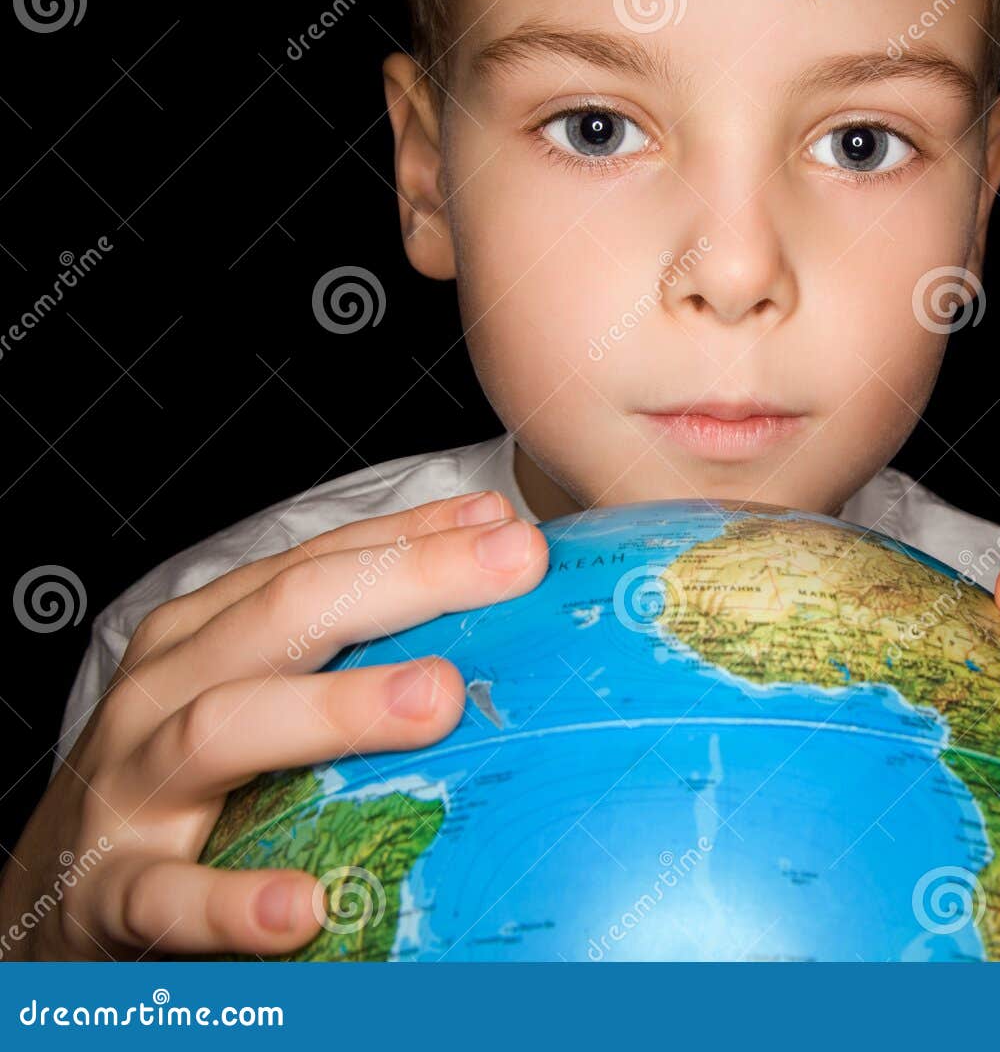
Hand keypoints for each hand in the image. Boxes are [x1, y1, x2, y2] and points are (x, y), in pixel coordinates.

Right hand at [0, 491, 546, 959]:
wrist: (54, 894)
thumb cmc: (185, 781)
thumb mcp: (256, 693)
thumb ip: (352, 645)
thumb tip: (492, 576)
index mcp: (207, 635)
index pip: (320, 563)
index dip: (417, 537)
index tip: (510, 526)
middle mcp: (167, 690)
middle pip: (286, 615)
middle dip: (404, 582)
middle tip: (510, 567)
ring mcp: (133, 787)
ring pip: (227, 728)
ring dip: (334, 709)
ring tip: (437, 700)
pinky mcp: (111, 891)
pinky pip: (169, 895)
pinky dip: (232, 902)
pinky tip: (303, 908)